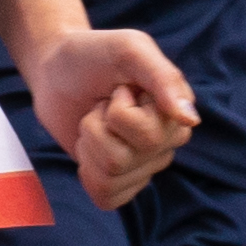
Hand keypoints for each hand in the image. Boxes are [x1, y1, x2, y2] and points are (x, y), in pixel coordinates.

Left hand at [29, 24, 202, 205]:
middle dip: (97, 126)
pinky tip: (90, 148)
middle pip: (125, 159)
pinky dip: (87, 173)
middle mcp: (165, 143)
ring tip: (95, 120)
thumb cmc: (95, 54)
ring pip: (111, 176)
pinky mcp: (120, 180)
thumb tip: (190, 120)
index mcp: (175, 115)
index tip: (119, 88)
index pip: (149, 136)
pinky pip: (107, 197)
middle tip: (101, 104)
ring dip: (89, 142)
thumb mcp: (130, 49)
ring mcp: (143, 165)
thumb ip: (163, 77)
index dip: (119, 111)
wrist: (55, 68)